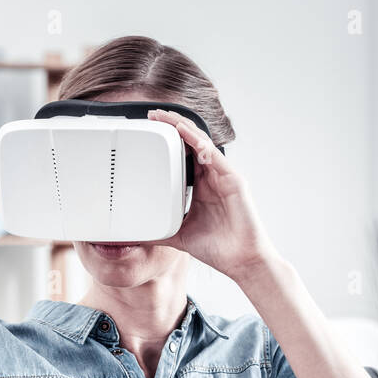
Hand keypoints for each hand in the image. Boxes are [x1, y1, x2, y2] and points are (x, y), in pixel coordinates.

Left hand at [146, 109, 278, 282]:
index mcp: (202, 187)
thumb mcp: (179, 235)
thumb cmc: (217, 248)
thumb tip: (136, 233)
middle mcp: (213, 177)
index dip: (169, 141)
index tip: (150, 131)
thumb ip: (159, 229)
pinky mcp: (234, 180)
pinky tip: (184, 132)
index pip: (184, 155)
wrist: (241, 261)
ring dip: (182, 127)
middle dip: (173, 126)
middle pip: (192, 142)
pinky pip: (213, 155)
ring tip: (164, 117)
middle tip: (152, 115)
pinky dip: (198, 142)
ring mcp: (224, 176)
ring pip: (201, 143)